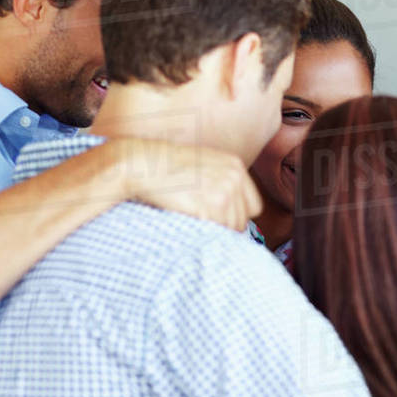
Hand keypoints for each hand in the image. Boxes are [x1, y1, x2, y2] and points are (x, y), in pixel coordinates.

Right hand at [111, 139, 261, 231]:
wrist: (143, 164)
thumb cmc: (168, 168)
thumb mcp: (205, 167)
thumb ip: (224, 184)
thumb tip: (237, 216)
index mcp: (235, 167)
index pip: (254, 207)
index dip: (236, 215)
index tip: (217, 216)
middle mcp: (234, 178)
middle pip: (242, 220)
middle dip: (224, 225)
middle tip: (199, 217)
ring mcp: (224, 193)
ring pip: (230, 229)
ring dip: (213, 230)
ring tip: (191, 215)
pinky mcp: (211, 207)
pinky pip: (215, 231)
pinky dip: (202, 231)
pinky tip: (187, 217)